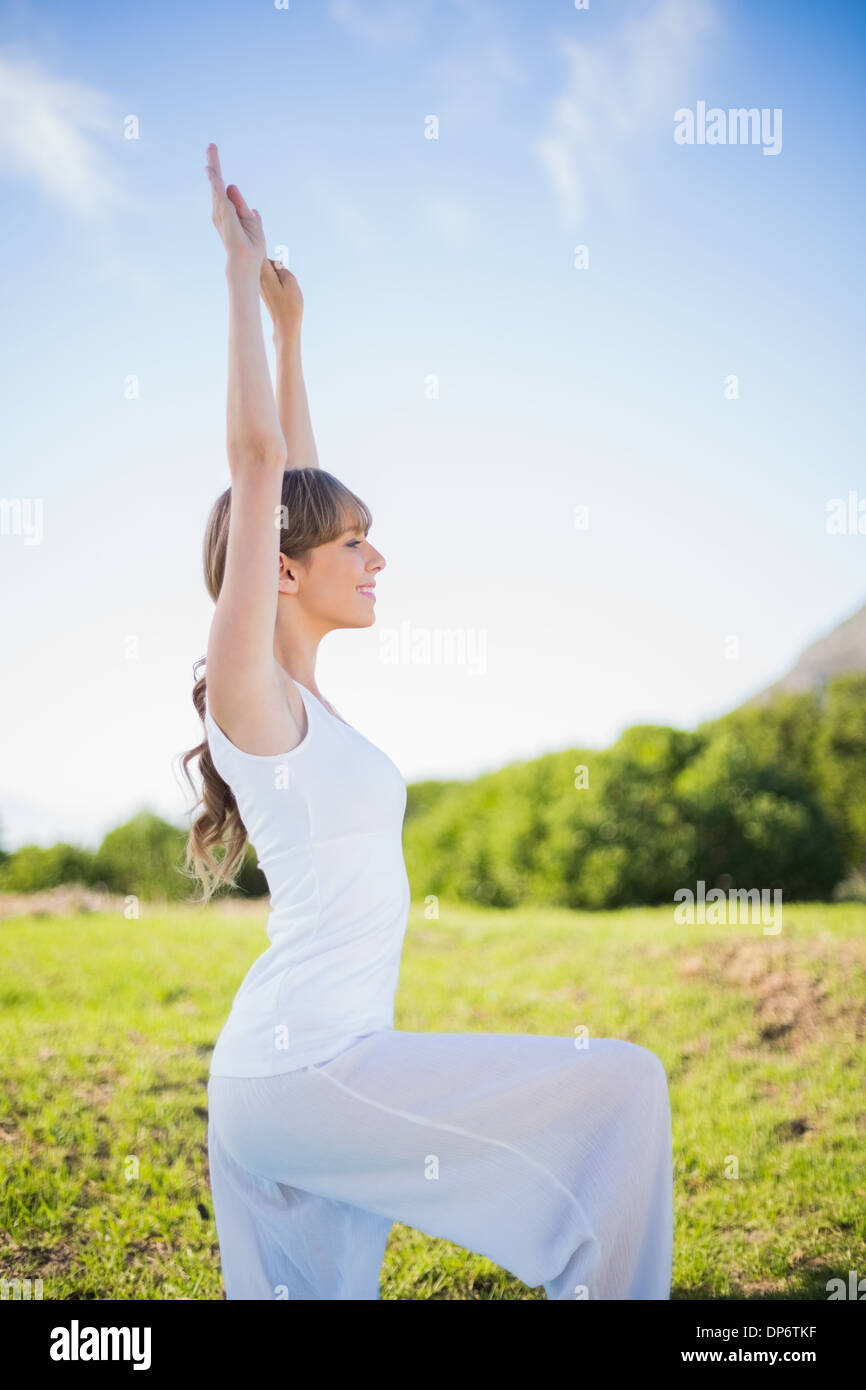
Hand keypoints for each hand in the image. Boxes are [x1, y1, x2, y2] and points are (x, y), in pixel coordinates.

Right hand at [205, 143, 265, 270]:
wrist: (247, 261)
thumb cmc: (250, 247)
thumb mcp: (251, 221)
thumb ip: (242, 206)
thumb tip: (232, 188)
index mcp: (229, 214)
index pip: (224, 191)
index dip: (220, 177)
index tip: (216, 164)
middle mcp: (221, 211)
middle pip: (217, 184)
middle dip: (214, 165)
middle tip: (211, 146)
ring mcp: (221, 212)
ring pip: (216, 185)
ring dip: (213, 166)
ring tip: (211, 149)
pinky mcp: (224, 213)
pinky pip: (218, 192)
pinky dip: (215, 180)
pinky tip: (211, 168)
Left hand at [261, 257, 303, 337]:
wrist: (285, 324)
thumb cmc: (290, 304)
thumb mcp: (291, 281)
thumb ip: (283, 268)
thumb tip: (276, 263)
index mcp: (264, 273)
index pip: (261, 253)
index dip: (267, 250)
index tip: (277, 256)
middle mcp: (258, 279)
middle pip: (264, 262)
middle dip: (274, 263)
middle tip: (284, 273)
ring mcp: (259, 287)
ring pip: (267, 271)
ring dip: (275, 273)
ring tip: (284, 285)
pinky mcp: (262, 293)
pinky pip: (268, 279)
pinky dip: (275, 280)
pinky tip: (282, 290)